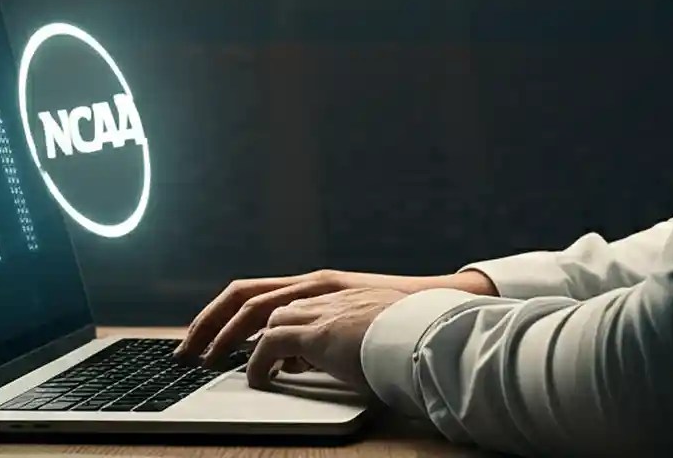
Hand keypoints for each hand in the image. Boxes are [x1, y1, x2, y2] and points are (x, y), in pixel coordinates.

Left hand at [172, 268, 495, 368]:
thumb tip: (296, 360)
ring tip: (209, 365)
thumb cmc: (406, 330)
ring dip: (226, 343)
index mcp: (322, 284)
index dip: (229, 310)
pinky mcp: (320, 330)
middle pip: (244, 295)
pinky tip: (257, 380)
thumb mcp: (357, 326)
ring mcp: (317, 305)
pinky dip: (257, 364)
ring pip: (252, 318)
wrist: (434, 329)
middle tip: (188, 349)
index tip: (208, 332)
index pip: (261, 289)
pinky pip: (270, 345)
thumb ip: (324, 334)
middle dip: (210, 322)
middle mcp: (314, 287)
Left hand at [242, 287, 411, 391]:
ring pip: (268, 318)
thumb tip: (361, 358)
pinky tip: (259, 380)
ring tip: (243, 366)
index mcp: (350, 293)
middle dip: (253, 325)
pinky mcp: (318, 334)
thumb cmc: (420, 337)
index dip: (283, 320)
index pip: (303, 299)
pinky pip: (271, 344)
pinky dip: (259, 363)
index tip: (270, 343)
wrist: (431, 336)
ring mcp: (324, 312)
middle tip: (241, 350)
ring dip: (249, 342)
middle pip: (277, 302)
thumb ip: (368, 335)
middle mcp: (332, 295)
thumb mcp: (390, 330)